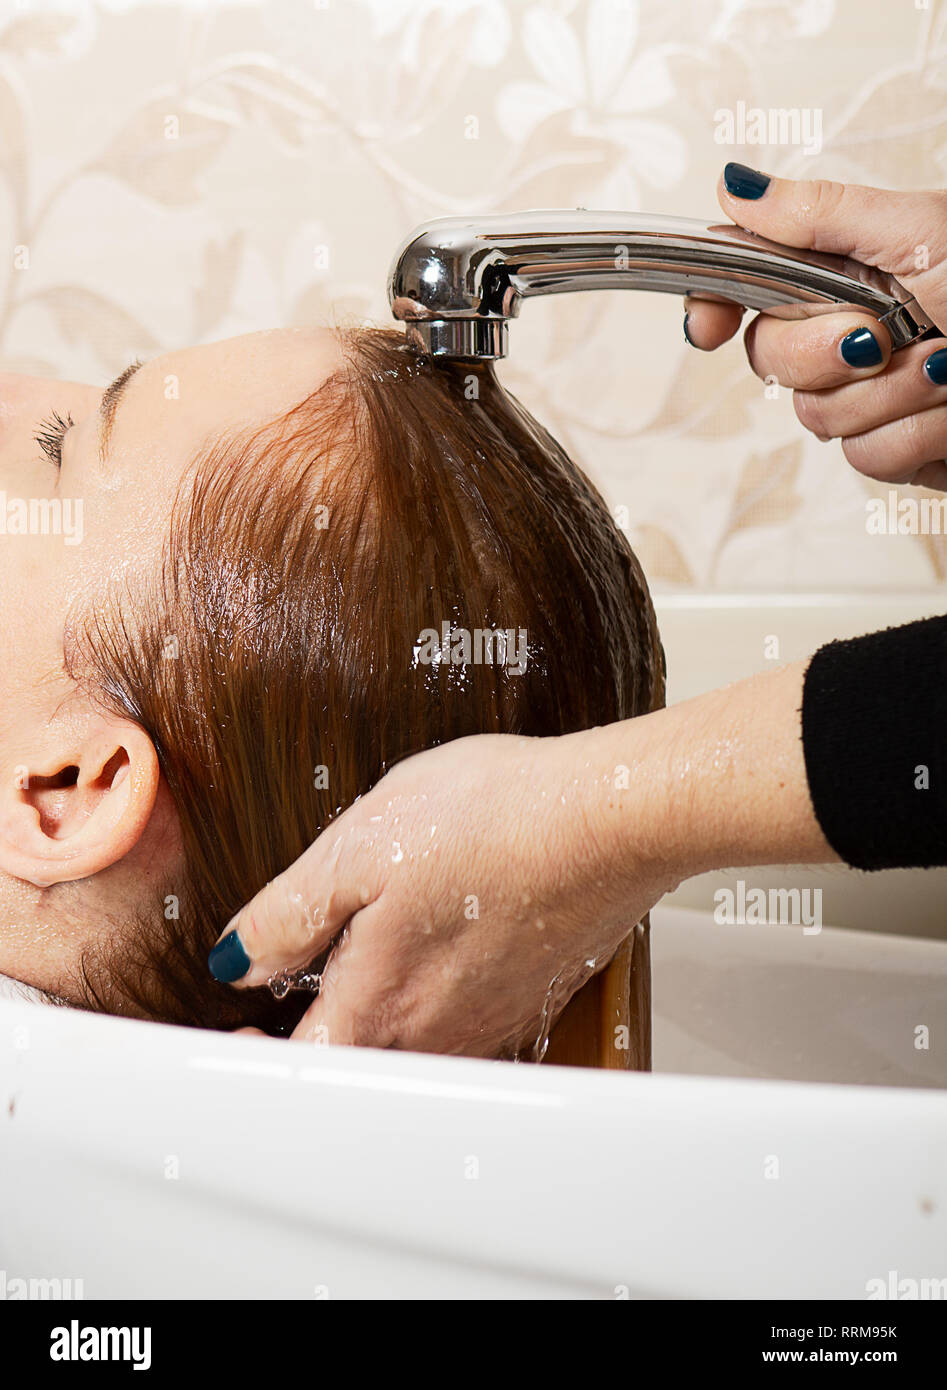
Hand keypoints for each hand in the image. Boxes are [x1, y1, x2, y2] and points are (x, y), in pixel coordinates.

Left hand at [210, 730, 673, 1057]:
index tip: (241, 1026)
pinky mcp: (532, 999)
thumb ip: (289, 913)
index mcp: (378, 1004)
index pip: (296, 1067)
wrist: (610, 817)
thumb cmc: (493, 821)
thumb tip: (240, 957)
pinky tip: (446, 940)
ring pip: (413, 1047)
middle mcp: (434, 1034)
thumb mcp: (358, 846)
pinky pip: (466, 1023)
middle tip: (298, 985)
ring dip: (380, 1015)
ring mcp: (490, 1023)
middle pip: (355, 1064)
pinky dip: (439, 997)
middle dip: (317, 1033)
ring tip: (372, 951)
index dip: (253, 1053)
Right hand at [684, 166, 946, 489]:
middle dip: (829, 350)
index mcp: (846, 270)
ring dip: (893, 395)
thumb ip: (820, 215)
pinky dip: (920, 436)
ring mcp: (868, 396)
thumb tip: (738, 188)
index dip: (714, 301)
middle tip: (887, 330)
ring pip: (818, 418)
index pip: (745, 282)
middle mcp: (848, 332)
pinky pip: (866, 459)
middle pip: (770, 359)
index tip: (708, 324)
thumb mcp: (919, 231)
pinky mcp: (896, 450)